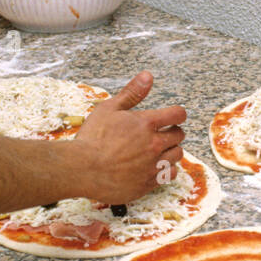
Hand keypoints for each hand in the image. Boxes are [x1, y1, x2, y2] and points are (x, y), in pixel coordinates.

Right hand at [71, 72, 185, 203]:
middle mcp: (154, 144)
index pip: (178, 115)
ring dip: (171, 150)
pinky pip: (169, 175)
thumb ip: (131, 93)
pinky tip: (154, 166)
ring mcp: (152, 166)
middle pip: (179, 135)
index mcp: (146, 124)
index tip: (172, 116)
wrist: (80, 169)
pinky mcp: (148, 183)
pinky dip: (165, 170)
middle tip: (161, 133)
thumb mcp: (108, 108)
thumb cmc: (92, 138)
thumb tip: (148, 76)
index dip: (177, 114)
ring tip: (157, 149)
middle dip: (173, 131)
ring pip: (177, 155)